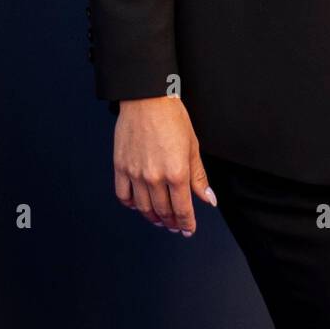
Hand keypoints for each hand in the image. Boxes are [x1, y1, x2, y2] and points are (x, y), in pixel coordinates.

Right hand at [113, 95, 217, 235]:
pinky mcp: (120, 167)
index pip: (182, 209)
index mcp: (176, 173)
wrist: (147, 99)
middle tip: (175, 226)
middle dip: (171, 222)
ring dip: (153, 217)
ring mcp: (136, 174)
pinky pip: (123, 195)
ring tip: (159, 219)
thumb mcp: (193, 146)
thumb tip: (209, 199)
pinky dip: (131, 204)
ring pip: (144, 208)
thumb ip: (199, 177)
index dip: (187, 224)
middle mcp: (155, 177)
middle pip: (163, 211)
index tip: (188, 230)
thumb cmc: (173, 118)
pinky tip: (139, 204)